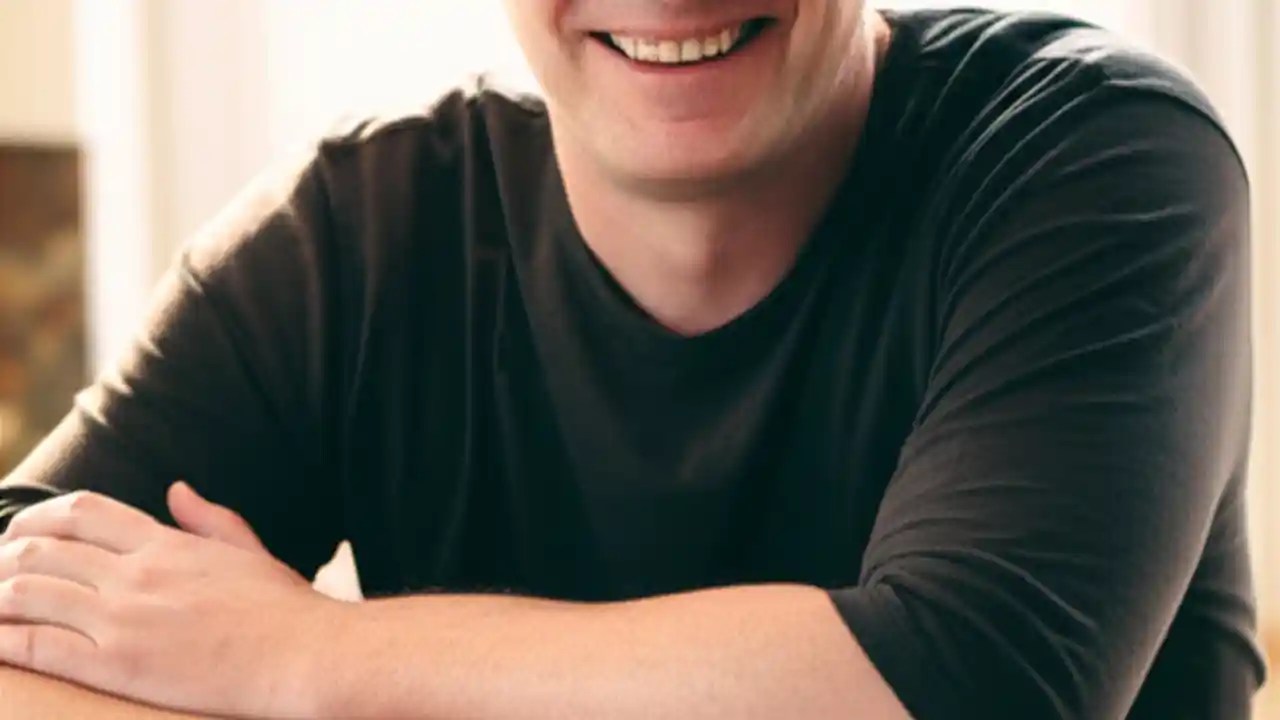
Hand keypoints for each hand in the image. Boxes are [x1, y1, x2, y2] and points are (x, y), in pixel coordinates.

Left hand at [0, 484, 343, 717]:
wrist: (305, 654)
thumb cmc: (286, 609)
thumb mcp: (248, 551)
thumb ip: (208, 518)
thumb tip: (176, 489)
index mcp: (166, 544)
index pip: (82, 513)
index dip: (37, 519)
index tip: (18, 534)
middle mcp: (137, 573)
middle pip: (42, 549)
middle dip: (3, 558)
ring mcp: (124, 618)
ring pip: (27, 593)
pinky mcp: (118, 665)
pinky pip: (38, 645)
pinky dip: (4, 640)